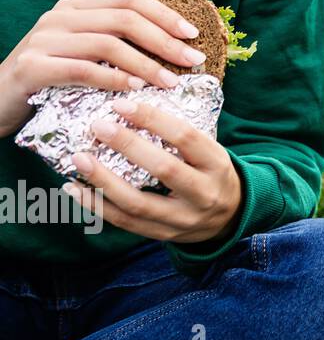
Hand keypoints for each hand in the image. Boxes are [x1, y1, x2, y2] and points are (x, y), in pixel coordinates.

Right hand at [0, 0, 206, 136]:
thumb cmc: (51, 79)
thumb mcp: (85, 53)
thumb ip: (118, 42)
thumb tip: (175, 46)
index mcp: (76, 7)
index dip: (164, 14)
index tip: (193, 34)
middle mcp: (59, 16)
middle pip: (124, 19)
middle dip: (164, 40)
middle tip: (193, 60)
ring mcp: (43, 39)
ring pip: (107, 44)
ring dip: (146, 64)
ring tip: (170, 82)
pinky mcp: (32, 66)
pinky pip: (82, 70)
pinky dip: (114, 79)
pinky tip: (135, 90)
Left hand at [61, 97, 242, 243]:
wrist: (231, 216)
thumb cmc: (212, 173)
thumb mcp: (210, 151)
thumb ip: (181, 135)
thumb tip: (136, 104)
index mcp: (217, 164)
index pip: (186, 137)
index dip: (153, 119)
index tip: (122, 105)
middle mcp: (204, 192)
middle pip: (163, 168)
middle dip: (127, 145)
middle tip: (98, 126)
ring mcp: (184, 218)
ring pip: (138, 202)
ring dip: (104, 181)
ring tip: (79, 160)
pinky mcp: (164, 234)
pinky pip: (126, 222)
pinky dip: (97, 206)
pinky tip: (75, 190)